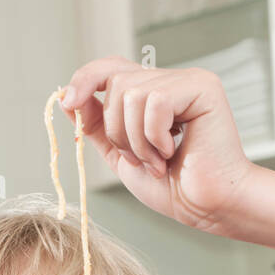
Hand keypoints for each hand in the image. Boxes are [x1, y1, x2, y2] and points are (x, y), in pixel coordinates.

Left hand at [58, 55, 253, 234]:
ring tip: (159, 161)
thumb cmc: (174, 187)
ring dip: (137, 140)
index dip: (86, 79)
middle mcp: (171, 81)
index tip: (68, 101)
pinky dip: (155, 136)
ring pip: (132, 93)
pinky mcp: (203, 87)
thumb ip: (98, 126)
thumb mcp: (122, 155)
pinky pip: (155, 101)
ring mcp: (188, 80)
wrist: (207, 207)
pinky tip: (173, 151)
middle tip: (142, 160)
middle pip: (117, 83)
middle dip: (118, 131)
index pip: (111, 68)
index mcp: (153, 93)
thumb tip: (67, 97)